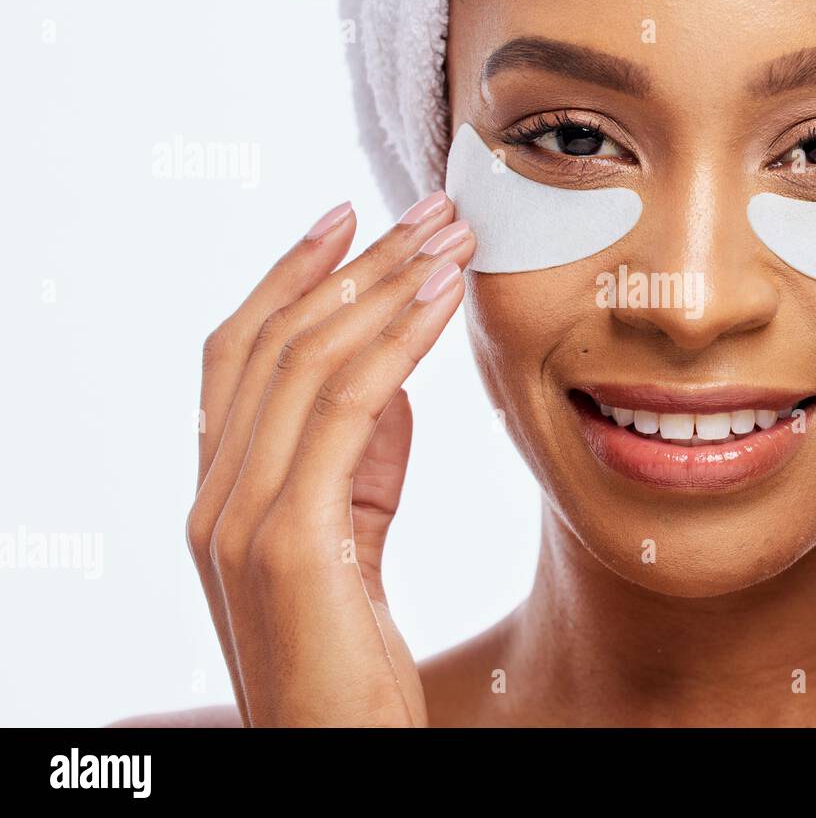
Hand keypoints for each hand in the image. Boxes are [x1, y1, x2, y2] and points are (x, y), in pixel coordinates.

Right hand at [186, 197, 474, 725]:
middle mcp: (213, 494)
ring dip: (385, 283)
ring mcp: (239, 516)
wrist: (337, 761)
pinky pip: (347, 407)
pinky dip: (396, 338)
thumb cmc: (352, 662)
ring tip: (449, 234)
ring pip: (306, 360)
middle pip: (274, 339)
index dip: (289, 276)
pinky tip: (444, 298)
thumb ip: (358, 466)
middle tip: (427, 208)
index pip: (239, 354)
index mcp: (220, 491)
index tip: (347, 217)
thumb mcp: (353, 543)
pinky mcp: (287, 540)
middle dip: (355, 263)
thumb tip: (390, 387)